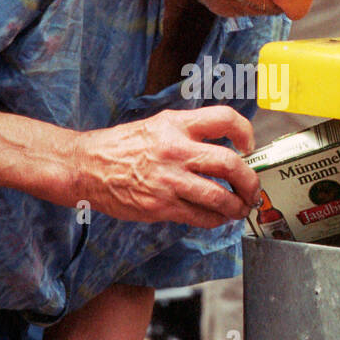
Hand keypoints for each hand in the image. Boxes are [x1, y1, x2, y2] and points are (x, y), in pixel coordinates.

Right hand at [74, 106, 259, 227]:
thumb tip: (221, 146)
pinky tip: (217, 218)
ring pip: (219, 196)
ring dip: (236, 206)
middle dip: (250, 181)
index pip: (225, 119)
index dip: (245, 132)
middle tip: (252, 189)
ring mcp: (169, 179)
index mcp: (177, 125)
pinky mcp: (161, 205)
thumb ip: (188, 132)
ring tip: (239, 208)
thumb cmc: (120, 147)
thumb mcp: (156, 125)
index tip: (248, 146)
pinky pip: (200, 216)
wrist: (86, 167)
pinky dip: (215, 220)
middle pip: (230, 164)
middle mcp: (176, 149)